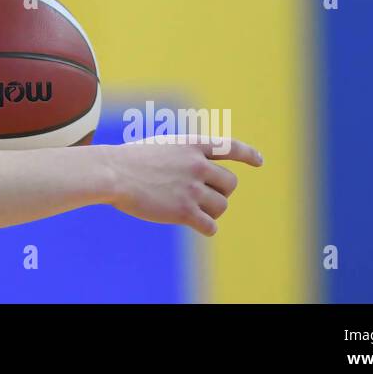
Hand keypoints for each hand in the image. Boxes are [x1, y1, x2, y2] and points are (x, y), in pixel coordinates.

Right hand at [103, 136, 262, 236]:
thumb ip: (182, 156)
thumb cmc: (128, 161)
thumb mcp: (161, 147)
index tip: (259, 161)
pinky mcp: (185, 211)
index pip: (229, 147)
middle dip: (220, 192)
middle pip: (230, 184)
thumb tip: (199, 175)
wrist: (113, 173)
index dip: (248, 154)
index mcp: (192, 145)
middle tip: (203, 198)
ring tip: (193, 211)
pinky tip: (197, 226)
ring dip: (211, 211)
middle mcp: (197, 165)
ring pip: (221, 206)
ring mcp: (192, 188)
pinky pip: (210, 226)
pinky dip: (206, 228)